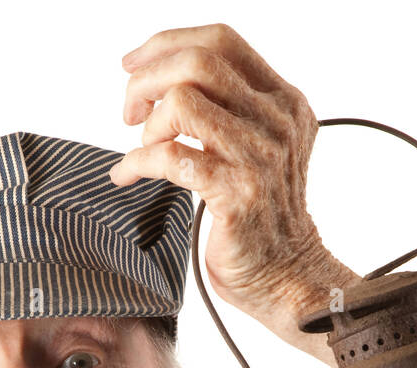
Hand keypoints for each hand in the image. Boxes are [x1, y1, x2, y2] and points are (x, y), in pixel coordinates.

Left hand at [109, 23, 357, 350]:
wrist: (287, 275)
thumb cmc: (262, 216)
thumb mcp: (259, 146)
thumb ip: (231, 108)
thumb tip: (165, 77)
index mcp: (284, 102)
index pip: (221, 42)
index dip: (167, 44)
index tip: (135, 65)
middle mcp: (278, 123)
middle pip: (199, 63)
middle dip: (148, 81)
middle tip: (130, 111)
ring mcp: (260, 158)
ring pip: (182, 103)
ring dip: (146, 125)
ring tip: (144, 149)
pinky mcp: (237, 193)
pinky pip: (170, 157)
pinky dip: (136, 162)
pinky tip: (128, 175)